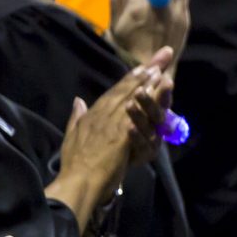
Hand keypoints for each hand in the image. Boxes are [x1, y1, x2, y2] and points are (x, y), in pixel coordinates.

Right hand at [44, 50, 172, 234]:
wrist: (78, 182)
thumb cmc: (76, 164)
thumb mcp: (73, 135)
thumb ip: (77, 117)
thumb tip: (78, 101)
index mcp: (93, 115)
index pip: (116, 92)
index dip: (131, 78)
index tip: (145, 66)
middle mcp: (102, 115)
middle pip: (127, 89)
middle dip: (146, 71)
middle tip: (163, 55)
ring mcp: (111, 124)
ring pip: (132, 97)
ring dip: (148, 82)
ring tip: (162, 67)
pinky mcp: (120, 135)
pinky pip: (137, 114)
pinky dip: (148, 102)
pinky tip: (158, 92)